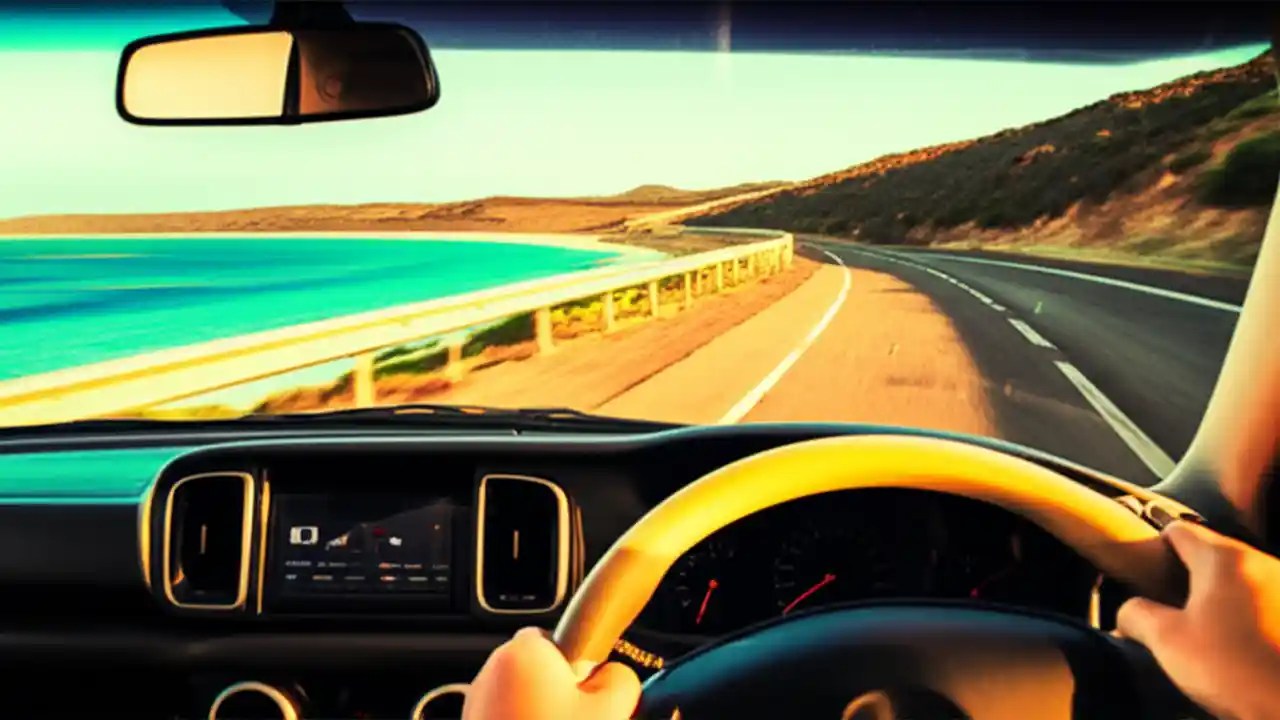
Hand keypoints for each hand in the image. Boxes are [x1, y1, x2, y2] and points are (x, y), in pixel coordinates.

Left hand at [463, 627, 640, 719]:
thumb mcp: (611, 709)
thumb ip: (621, 679)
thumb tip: (613, 677)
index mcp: (524, 652)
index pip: (559, 636)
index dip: (580, 663)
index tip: (591, 692)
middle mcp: (492, 671)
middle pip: (542, 670)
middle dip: (562, 694)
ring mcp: (476, 705)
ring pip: (524, 699)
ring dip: (544, 715)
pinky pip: (509, 719)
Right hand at [1117, 521, 1279, 719]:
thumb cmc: (1234, 668)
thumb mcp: (1168, 642)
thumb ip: (1137, 615)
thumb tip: (1128, 612)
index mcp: (1224, 559)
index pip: (1177, 530)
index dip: (1155, 549)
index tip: (1144, 576)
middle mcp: (1262, 561)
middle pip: (1210, 556)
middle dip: (1187, 580)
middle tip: (1170, 613)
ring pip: (1239, 580)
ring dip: (1219, 600)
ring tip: (1207, 634)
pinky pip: (1264, 601)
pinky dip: (1246, 616)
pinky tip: (1239, 647)